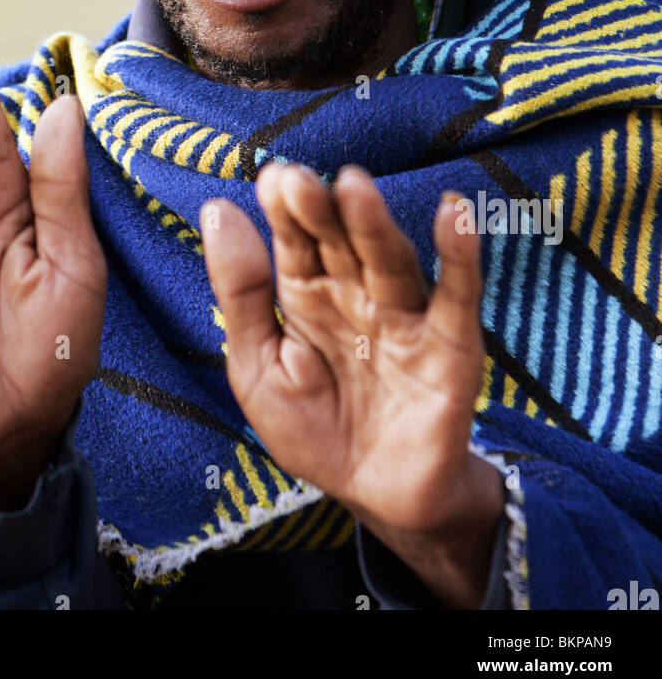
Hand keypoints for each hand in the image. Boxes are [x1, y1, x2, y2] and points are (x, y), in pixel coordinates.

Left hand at [200, 164, 502, 607]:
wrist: (376, 499)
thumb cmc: (313, 428)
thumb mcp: (257, 367)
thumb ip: (241, 293)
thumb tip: (218, 209)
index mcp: (308, 293)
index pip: (295, 241)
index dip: (284, 211)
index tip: (271, 179)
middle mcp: (357, 292)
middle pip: (339, 242)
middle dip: (320, 211)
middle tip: (297, 180)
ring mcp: (405, 315)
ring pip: (388, 260)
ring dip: (374, 223)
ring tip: (354, 186)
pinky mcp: (451, 346)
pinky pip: (457, 295)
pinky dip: (459, 254)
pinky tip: (453, 213)